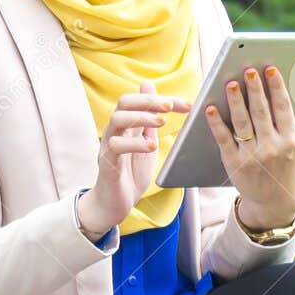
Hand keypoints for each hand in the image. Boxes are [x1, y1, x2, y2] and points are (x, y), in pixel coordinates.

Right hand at [77, 82, 191, 235]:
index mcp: (126, 124)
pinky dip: (134, 143)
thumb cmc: (130, 172)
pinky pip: (116, 145)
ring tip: (162, 122)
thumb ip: (150, 120)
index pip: (139, 99)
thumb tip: (154, 92)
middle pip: (124, 102)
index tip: (187, 104)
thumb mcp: (146, 142)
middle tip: (169, 107)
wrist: (114, 203)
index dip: (162, 98)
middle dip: (149, 101)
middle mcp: (115, 130)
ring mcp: (108, 145)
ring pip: (117, 119)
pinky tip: (150, 146)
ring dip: (141, 117)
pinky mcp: (107, 162)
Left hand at [205, 62, 294, 227]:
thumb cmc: (294, 166)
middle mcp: (273, 148)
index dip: (277, 88)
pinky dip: (216, 123)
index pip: (283, 108)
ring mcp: (252, 157)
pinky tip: (210, 108)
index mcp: (292, 140)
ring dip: (235, 102)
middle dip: (255, 90)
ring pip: (242, 123)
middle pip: (261, 113)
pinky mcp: (234, 163)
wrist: (275, 201)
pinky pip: (223, 139)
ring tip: (230, 83)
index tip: (271, 68)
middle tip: (248, 70)